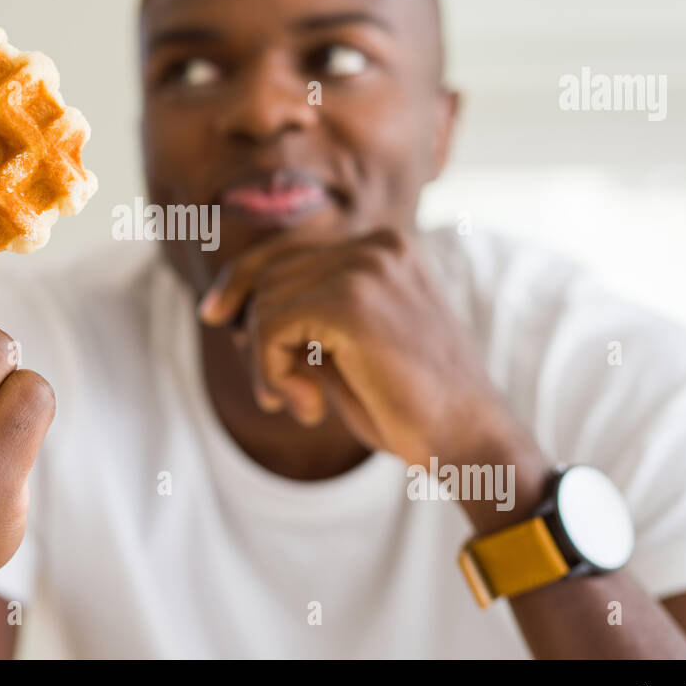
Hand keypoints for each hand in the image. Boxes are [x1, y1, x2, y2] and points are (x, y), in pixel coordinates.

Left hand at [197, 227, 522, 468]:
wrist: (471, 441)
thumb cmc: (410, 406)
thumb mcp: (346, 350)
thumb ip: (300, 320)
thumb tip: (229, 310)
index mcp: (384, 247)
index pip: (289, 246)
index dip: (241, 279)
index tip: (215, 316)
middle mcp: (377, 243)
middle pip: (268, 267)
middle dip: (254, 331)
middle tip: (277, 391)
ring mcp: (367, 265)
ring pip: (266, 300)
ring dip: (266, 361)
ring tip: (301, 402)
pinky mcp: (351, 300)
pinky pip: (271, 326)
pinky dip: (271, 371)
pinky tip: (307, 406)